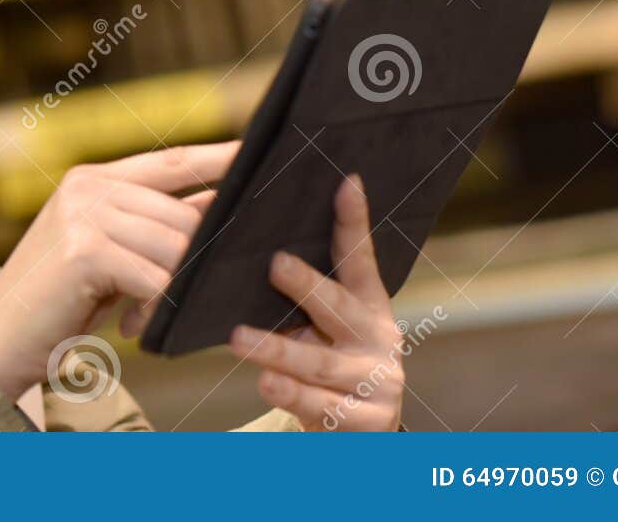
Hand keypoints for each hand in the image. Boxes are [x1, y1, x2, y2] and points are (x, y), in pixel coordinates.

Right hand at [0, 142, 239, 400]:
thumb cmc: (55, 302)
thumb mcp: (105, 253)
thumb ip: (149, 228)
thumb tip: (214, 211)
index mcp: (90, 179)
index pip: (168, 162)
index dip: (214, 157)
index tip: (253, 155)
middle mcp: (87, 187)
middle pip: (180, 214)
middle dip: (192, 259)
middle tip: (179, 297)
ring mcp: (84, 213)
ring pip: (172, 247)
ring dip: (171, 289)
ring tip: (144, 316)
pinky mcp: (85, 249)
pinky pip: (154, 278)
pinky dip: (155, 307)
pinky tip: (133, 325)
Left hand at [226, 173, 405, 430]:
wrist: (363, 434)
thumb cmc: (330, 361)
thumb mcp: (324, 325)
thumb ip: (301, 295)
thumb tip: (253, 248)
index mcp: (369, 305)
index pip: (360, 258)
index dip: (354, 221)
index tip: (347, 182)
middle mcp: (378, 337)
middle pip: (338, 307)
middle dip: (306, 286)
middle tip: (276, 264)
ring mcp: (376, 380)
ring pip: (319, 363)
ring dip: (278, 349)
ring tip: (239, 338)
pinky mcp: (367, 421)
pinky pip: (321, 407)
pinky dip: (291, 396)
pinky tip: (267, 383)